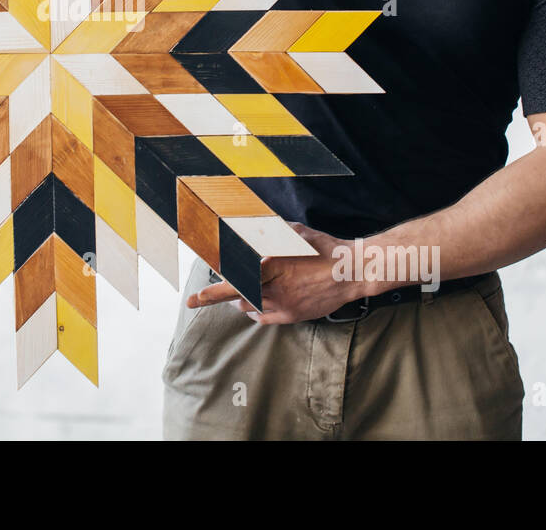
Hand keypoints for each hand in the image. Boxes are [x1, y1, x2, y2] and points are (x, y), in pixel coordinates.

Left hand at [185, 223, 362, 323]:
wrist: (350, 271)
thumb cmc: (323, 247)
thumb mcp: (294, 233)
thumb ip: (270, 233)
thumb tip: (251, 227)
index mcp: (271, 265)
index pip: (234, 279)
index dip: (211, 290)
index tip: (194, 297)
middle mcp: (274, 288)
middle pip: (237, 295)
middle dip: (215, 296)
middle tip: (197, 299)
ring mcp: (283, 304)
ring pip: (248, 307)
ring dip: (237, 300)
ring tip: (234, 293)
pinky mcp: (293, 316)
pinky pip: (264, 319)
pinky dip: (253, 313)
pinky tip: (249, 307)